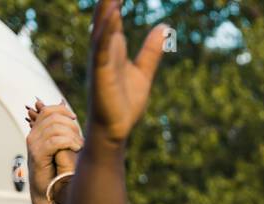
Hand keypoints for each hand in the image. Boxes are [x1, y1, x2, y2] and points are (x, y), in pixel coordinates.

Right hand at [26, 99, 82, 203]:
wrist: (48, 193)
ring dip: (72, 136)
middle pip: (54, 118)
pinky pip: (54, 141)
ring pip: (55, 128)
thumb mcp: (62, 148)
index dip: (63, 111)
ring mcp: (34, 145)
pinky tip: (76, 149)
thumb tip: (72, 115)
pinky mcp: (37, 155)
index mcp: (38, 132)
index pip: (49, 111)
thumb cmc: (57, 172)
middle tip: (79, 139)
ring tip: (79, 147)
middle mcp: (33, 136)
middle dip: (71, 126)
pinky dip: (68, 143)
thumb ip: (64, 132)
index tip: (75, 119)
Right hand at [87, 0, 166, 144]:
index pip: (114, 18)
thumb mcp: (144, 73)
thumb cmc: (125, 104)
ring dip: (105, 7)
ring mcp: (100, 60)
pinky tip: (114, 14)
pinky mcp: (100, 72)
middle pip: (105, 17)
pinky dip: (107, 30)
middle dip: (107, 0)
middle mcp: (104, 51)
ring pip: (101, 27)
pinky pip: (102, 47)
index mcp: (113, 49)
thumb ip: (151, 51)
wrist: (116, 130)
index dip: (116, 0)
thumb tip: (163, 28)